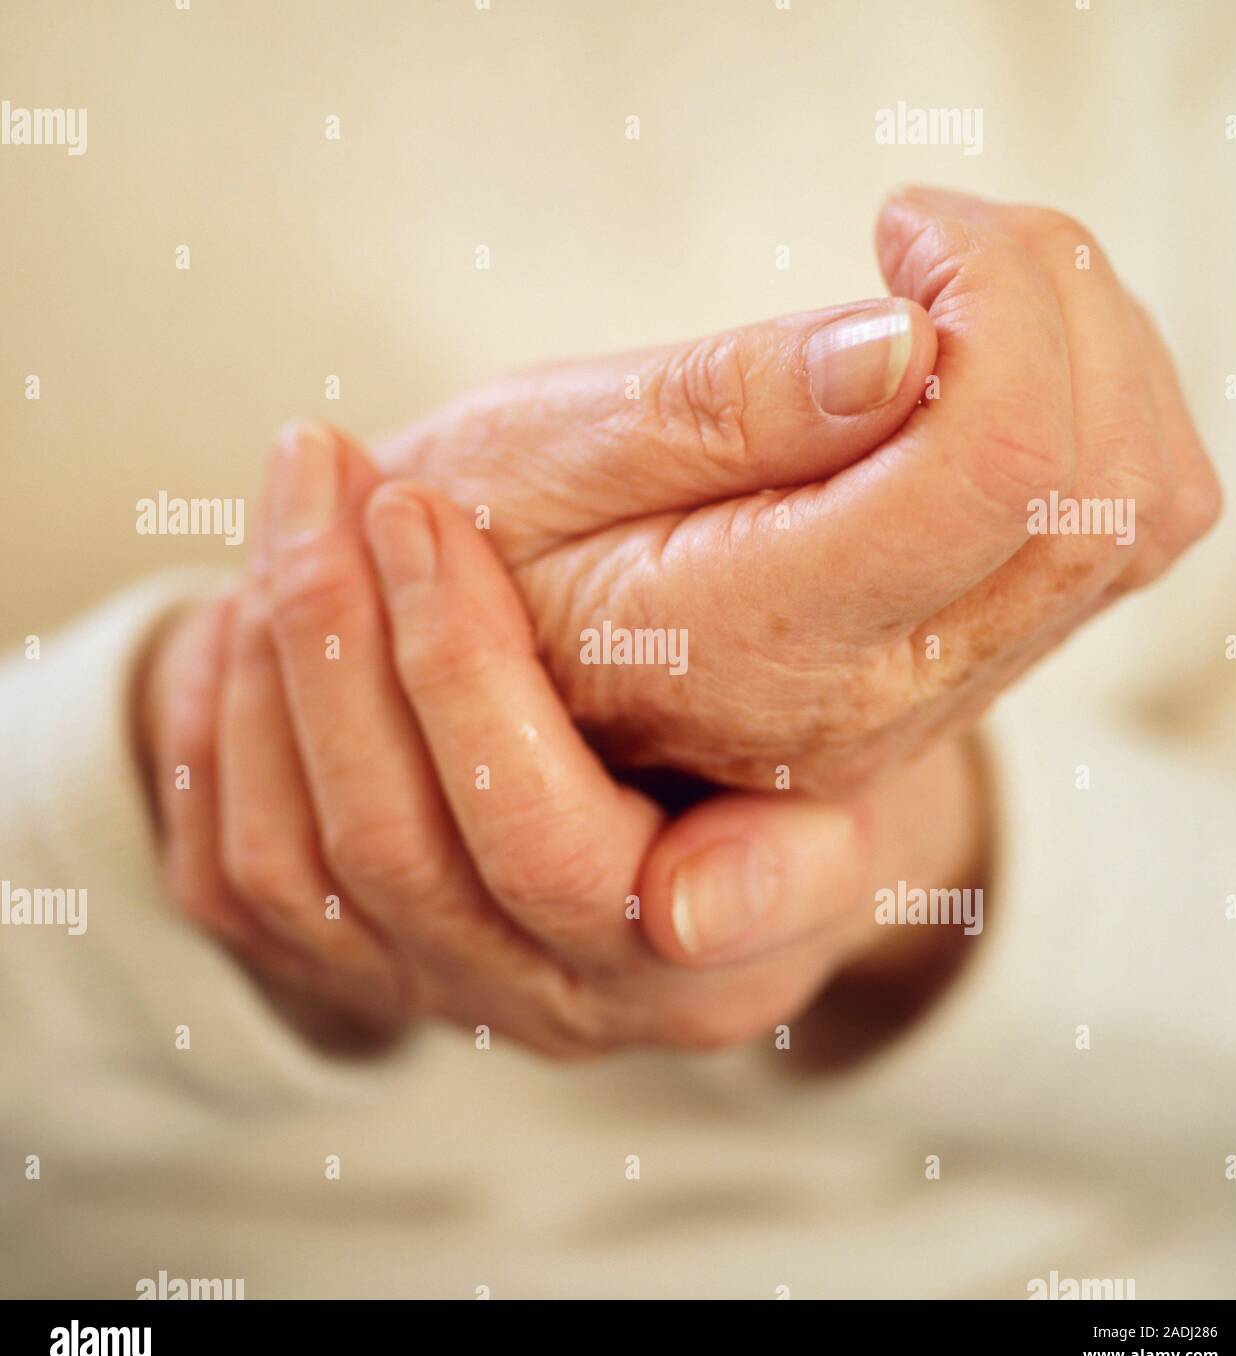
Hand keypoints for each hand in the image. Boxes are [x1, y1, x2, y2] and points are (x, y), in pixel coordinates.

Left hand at [140, 426, 988, 1052]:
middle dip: (354, 635)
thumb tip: (893, 353)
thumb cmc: (767, 699)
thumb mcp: (818, 632)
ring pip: (306, 868)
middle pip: (407, 849)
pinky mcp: (363, 982)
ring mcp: (463, 997)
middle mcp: (583, 999)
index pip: (562, 853)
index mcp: (724, 935)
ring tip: (295, 509)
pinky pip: (237, 885)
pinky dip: (219, 739)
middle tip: (339, 470)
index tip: (417, 515)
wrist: (705, 800)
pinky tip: (245, 625)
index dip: (473, 693)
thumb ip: (823, 519)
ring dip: (281, 667)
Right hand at [375, 189, 1220, 793]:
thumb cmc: (488, 538)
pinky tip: (980, 370)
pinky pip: (1114, 541)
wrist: (489, 665)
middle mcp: (868, 696)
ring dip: (1091, 355)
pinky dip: (1097, 418)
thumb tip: (908, 342)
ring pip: (1136, 514)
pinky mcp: (957, 670)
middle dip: (1054, 303)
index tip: (897, 228)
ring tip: (956, 298)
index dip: (998, 296)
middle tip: (929, 240)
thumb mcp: (547, 451)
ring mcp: (926, 698)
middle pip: (1096, 488)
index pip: (994, 466)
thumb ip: (725, 407)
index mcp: (752, 641)